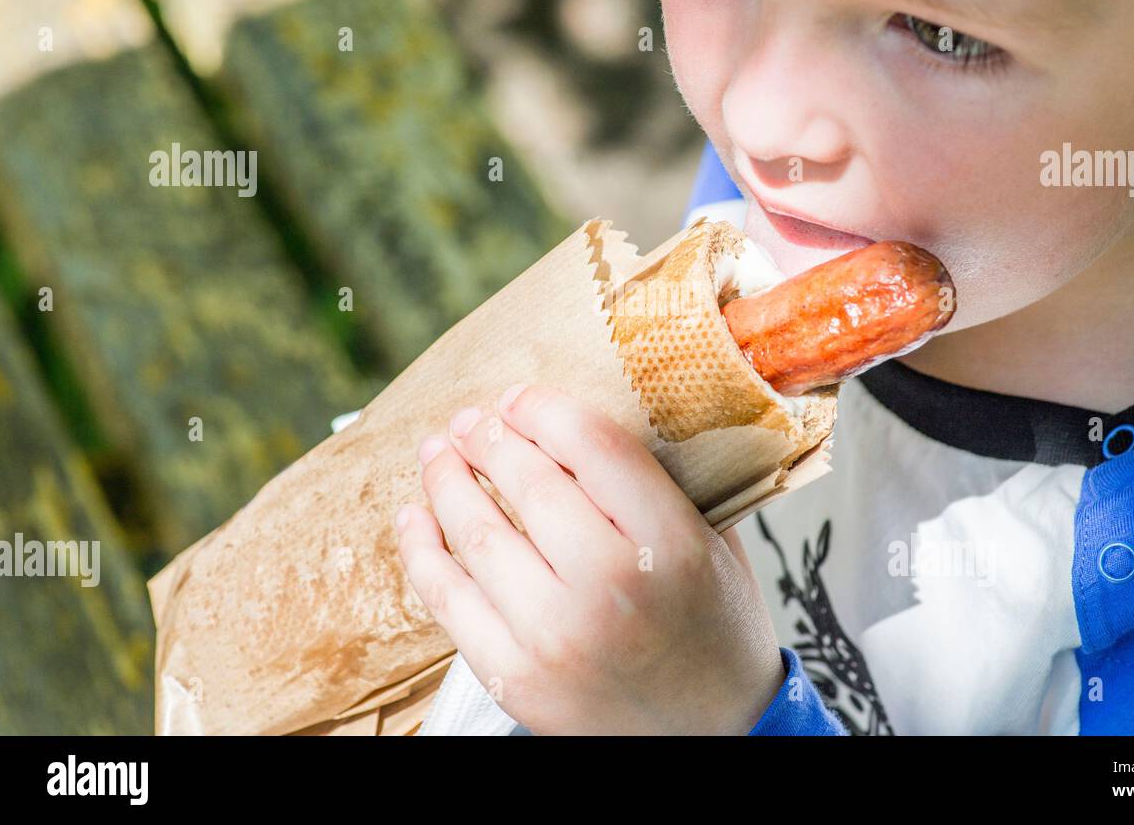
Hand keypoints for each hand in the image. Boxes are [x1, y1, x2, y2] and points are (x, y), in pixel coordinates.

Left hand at [395, 383, 784, 734]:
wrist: (718, 735)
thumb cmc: (717, 631)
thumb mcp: (715, 543)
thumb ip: (659, 483)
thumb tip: (579, 423)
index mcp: (671, 543)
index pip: (590, 444)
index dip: (542, 408)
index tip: (519, 397)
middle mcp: (610, 588)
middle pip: (528, 482)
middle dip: (487, 437)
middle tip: (470, 421)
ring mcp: (554, 638)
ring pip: (476, 534)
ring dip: (446, 482)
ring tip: (438, 456)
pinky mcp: (515, 677)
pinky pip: (447, 599)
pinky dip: (421, 550)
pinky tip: (415, 519)